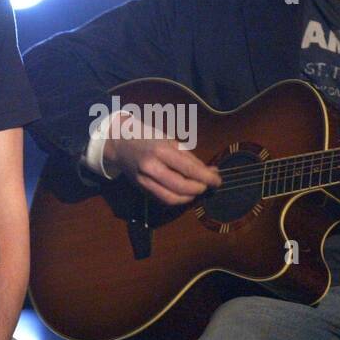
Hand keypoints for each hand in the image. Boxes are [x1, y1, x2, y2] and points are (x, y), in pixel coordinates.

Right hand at [103, 127, 221, 205]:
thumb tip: (211, 172)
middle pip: (181, 187)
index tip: (218, 180)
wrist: (121, 146)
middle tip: (207, 185)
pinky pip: (163, 200)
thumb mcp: (171, 142)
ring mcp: (145, 181)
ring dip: (189, 197)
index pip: (188, 169)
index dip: (206, 177)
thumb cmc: (149, 139)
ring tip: (197, 189)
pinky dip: (178, 199)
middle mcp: (151, 167)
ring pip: (172, 198)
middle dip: (198, 189)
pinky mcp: (142, 190)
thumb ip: (190, 158)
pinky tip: (185, 193)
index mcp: (161, 151)